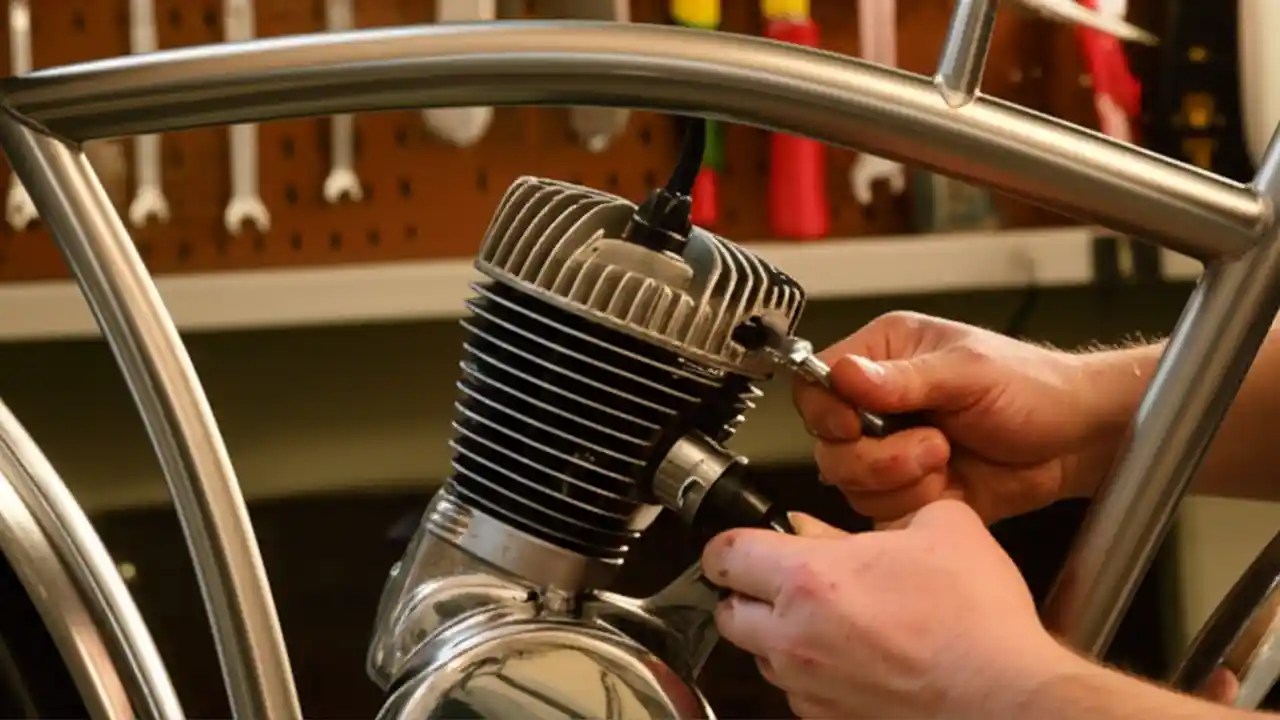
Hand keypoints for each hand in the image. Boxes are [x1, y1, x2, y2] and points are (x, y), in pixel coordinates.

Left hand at [702, 501, 1079, 718]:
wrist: (1005, 695)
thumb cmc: (977, 617)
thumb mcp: (942, 527)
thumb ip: (883, 516)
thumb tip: (829, 527)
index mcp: (810, 579)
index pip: (725, 555)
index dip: (727, 545)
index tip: (741, 545)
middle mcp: (795, 636)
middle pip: (729, 613)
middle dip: (745, 595)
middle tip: (779, 582)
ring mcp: (810, 686)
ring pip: (760, 658)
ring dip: (777, 637)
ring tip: (824, 621)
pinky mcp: (830, 719)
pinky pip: (797, 694)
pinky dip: (810, 675)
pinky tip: (850, 660)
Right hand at [794, 311, 1142, 523]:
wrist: (1075, 442)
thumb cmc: (1035, 389)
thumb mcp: (970, 372)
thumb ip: (904, 378)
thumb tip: (845, 373)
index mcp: (883, 355)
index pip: (816, 383)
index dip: (827, 413)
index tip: (855, 425)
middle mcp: (878, 401)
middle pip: (827, 443)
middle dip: (876, 457)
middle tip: (932, 447)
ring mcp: (891, 448)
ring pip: (850, 481)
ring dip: (899, 481)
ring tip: (946, 462)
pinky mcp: (907, 488)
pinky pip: (878, 510)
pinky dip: (912, 504)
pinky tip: (949, 487)